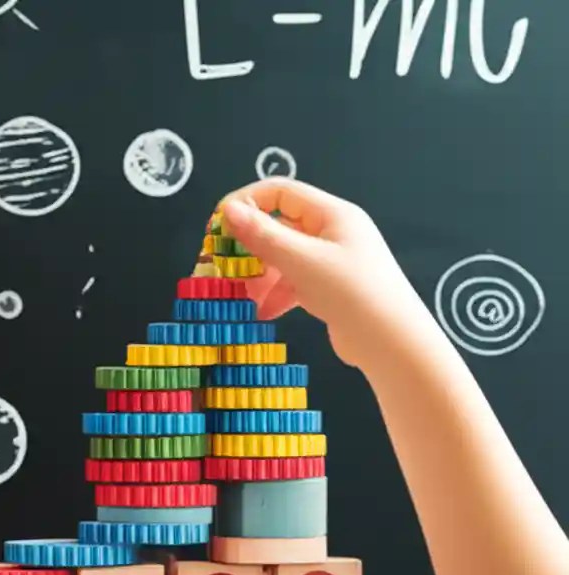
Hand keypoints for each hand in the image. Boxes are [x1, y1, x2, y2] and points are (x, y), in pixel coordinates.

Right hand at [219, 178, 435, 370]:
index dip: (246, 203)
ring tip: (242, 298)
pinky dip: (275, 294)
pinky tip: (263, 312)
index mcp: (332, 214)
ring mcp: (332, 260)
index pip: (280, 192)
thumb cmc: (352, 293)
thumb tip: (228, 210)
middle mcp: (332, 232)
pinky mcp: (330, 288)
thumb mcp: (302, 262)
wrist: (393, 344)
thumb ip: (263, 235)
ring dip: (259, 275)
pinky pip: (293, 281)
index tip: (218, 227)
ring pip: (283, 258)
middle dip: (249, 247)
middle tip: (222, 266)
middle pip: (279, 226)